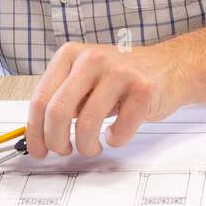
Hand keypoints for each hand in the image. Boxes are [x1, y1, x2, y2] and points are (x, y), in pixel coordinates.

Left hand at [26, 40, 186, 157]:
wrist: (171, 66)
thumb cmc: (123, 78)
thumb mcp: (85, 77)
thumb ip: (63, 97)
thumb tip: (38, 134)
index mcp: (70, 54)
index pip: (40, 98)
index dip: (35, 131)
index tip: (37, 149)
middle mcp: (92, 59)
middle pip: (57, 112)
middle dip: (56, 142)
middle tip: (63, 150)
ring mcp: (119, 72)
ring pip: (85, 125)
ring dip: (85, 147)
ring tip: (91, 147)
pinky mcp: (143, 90)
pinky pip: (118, 131)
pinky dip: (114, 141)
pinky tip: (115, 134)